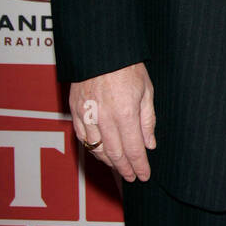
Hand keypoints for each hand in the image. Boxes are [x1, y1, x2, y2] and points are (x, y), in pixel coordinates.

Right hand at [69, 63, 155, 182]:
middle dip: (125, 169)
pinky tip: (101, 152)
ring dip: (109, 162)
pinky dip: (92, 148)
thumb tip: (150, 144)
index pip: (134, 150)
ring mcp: (87, 115)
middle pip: (115, 154)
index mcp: (125, 113)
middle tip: (132, 177)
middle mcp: (104, 118)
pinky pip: (83, 137)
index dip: (140, 166)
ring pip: (96, 149)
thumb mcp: (146, 90)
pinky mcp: (75, 110)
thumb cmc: (127, 66)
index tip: (144, 176)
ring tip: (119, 167)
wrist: (101, 48)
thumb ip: (147, 120)